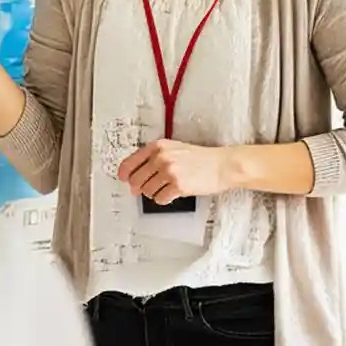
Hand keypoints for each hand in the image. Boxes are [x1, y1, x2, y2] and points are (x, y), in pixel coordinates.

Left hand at [117, 140, 233, 204]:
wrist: (222, 165)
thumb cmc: (201, 158)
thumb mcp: (174, 149)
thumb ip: (154, 158)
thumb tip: (134, 178)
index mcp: (158, 146)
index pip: (130, 162)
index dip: (124, 173)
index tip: (123, 178)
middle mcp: (161, 157)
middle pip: (136, 180)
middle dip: (140, 187)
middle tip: (147, 188)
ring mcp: (169, 172)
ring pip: (147, 191)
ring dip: (155, 193)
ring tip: (167, 187)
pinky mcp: (178, 186)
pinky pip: (160, 199)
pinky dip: (164, 199)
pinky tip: (172, 193)